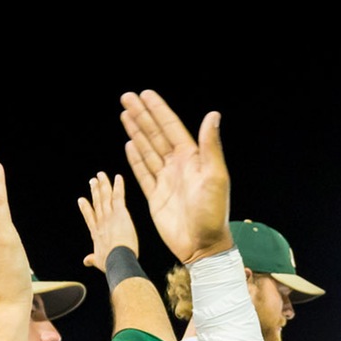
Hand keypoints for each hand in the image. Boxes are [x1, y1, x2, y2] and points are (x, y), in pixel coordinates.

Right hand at [77, 172, 138, 269]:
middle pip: (97, 202)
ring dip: (103, 184)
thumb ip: (92, 259)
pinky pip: (119, 196)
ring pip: (105, 196)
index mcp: (96, 233)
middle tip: (92, 181)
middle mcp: (101, 221)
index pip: (89, 217)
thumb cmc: (110, 263)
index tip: (81, 199)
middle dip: (94, 191)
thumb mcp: (99, 261)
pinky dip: (118, 186)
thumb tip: (86, 261)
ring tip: (100, 175)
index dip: (86, 208)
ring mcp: (109, 215)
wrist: (117, 259)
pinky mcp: (120, 212)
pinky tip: (118, 177)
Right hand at [120, 90, 232, 263]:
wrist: (202, 245)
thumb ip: (210, 146)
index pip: (171, 128)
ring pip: (147, 150)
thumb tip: (213, 114)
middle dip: (142, 115)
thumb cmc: (213, 213)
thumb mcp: (215, 177)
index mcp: (192, 158)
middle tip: (127, 97)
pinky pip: (143, 173)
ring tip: (125, 114)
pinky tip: (130, 144)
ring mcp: (166, 180)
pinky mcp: (156, 197)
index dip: (158, 110)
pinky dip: (136, 158)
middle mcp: (178, 166)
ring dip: (136, 132)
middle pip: (155, 134)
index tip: (145, 94)